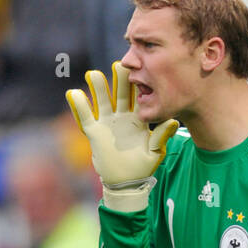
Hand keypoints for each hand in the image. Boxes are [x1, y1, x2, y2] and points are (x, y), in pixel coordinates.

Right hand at [66, 61, 177, 210]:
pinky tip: (74, 93)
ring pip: (101, 100)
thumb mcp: (154, 151)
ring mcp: (107, 122)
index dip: (138, 85)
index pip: (137, 98)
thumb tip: (173, 122)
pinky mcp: (94, 132)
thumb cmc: (142, 166)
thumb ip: (160, 136)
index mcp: (138, 118)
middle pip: (119, 93)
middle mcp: (121, 116)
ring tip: (93, 75)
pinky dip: (79, 106)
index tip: (139, 71)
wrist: (126, 182)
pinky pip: (85, 117)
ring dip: (97, 88)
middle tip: (118, 65)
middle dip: (119, 80)